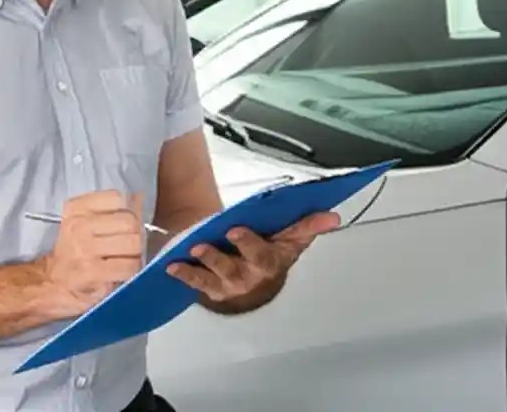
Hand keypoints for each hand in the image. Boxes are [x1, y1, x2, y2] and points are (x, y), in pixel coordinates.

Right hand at [41, 190, 144, 318]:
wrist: (51, 284)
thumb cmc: (73, 253)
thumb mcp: (84, 223)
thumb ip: (112, 210)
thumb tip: (139, 198)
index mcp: (76, 209)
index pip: (117, 198)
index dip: (128, 211)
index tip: (123, 225)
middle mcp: (78, 226)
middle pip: (129, 222)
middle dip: (135, 235)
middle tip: (127, 247)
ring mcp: (84, 249)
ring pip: (133, 243)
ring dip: (135, 255)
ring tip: (124, 260)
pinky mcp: (92, 272)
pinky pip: (129, 266)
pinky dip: (132, 271)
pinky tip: (122, 273)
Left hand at [165, 211, 339, 309]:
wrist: (256, 283)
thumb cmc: (273, 255)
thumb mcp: (291, 240)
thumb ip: (309, 226)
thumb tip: (333, 217)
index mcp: (271, 261)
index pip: (264, 252)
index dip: (249, 242)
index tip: (236, 229)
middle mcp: (251, 276)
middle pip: (241, 264)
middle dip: (227, 253)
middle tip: (215, 238)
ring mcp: (231, 283)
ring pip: (219, 274)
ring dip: (207, 261)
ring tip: (195, 248)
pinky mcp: (213, 288)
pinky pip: (198, 282)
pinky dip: (185, 274)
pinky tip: (172, 266)